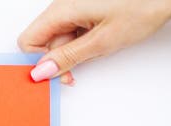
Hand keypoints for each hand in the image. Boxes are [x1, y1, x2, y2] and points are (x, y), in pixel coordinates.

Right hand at [19, 0, 170, 84]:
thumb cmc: (142, 6)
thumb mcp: (101, 41)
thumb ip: (67, 58)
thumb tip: (40, 71)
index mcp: (62, 10)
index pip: (28, 41)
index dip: (37, 61)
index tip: (52, 74)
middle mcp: (64, 6)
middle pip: (43, 41)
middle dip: (57, 60)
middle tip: (74, 73)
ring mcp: (74, 7)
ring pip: (58, 38)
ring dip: (72, 52)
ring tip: (96, 51)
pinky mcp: (84, 9)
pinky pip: (71, 31)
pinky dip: (81, 42)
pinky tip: (98, 43)